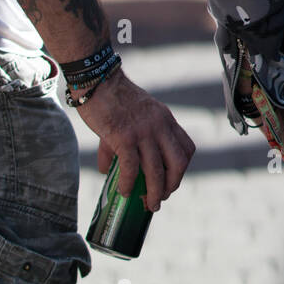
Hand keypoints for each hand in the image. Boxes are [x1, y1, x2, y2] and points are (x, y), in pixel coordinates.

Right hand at [77, 70, 194, 208]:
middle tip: (160, 199)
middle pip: (178, 164)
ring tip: (147, 204)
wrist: (97, 79)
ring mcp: (143, 132)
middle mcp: (159, 126)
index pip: (187, 148)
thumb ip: (125, 142)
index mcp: (165, 120)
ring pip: (156, 171)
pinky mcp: (124, 137)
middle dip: (172, 186)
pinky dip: (129, 184)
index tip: (171, 180)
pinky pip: (131, 168)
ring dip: (154, 193)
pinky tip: (124, 191)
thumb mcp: (131, 117)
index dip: (181, 169)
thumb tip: (106, 169)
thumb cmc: (110, 98)